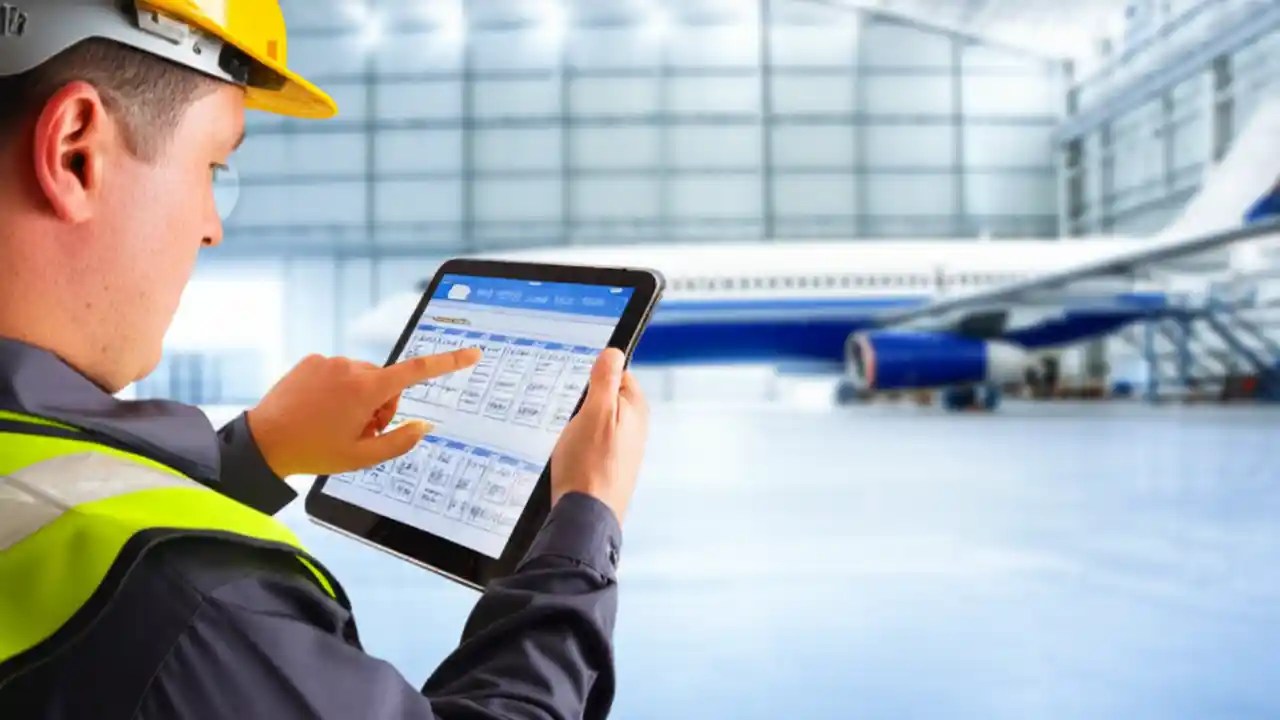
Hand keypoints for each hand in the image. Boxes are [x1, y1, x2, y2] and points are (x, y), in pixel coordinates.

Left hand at [246, 349, 480, 477]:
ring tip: (336, 423)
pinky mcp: (312, 360)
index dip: (448, 362)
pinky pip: (339, 372)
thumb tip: (423, 425)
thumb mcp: (362, 457)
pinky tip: (320, 409)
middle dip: (382, 405)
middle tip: (360, 432)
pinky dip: (338, 390)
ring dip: (359, 398)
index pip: (417, 371)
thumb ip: (400, 441)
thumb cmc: (313, 452)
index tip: (471, 353)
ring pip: (363, 378)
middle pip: (387, 383)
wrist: (264, 442)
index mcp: (366, 389)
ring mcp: (329, 361)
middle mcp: (350, 367)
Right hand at [550, 349, 648, 523]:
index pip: (619, 375)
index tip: (580, 389)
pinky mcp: (612, 468)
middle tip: (572, 418)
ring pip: (598, 424)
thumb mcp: (594, 412)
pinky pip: (595, 445)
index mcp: (636, 410)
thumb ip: (605, 381)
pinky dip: (581, 447)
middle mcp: (636, 430)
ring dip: (581, 427)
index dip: (596, 378)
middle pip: (607, 400)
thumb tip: (614, 353)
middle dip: (586, 404)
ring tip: (571, 441)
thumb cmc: (589, 465)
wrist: (586, 516)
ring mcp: (625, 451)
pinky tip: (572, 457)